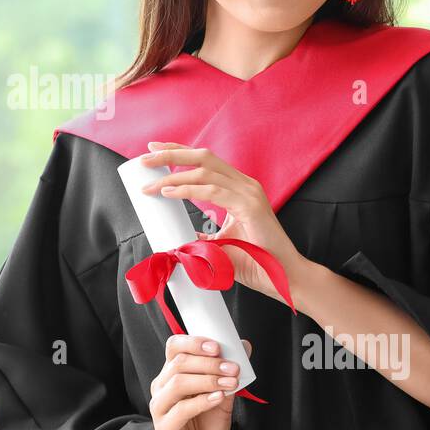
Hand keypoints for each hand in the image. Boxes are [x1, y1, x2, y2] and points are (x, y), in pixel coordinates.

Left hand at [139, 141, 305, 303]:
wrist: (284, 278)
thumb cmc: (257, 262)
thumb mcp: (221, 245)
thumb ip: (204, 237)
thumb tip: (180, 239)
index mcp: (239, 189)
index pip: (206, 161)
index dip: (180, 152)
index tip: (155, 151)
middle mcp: (245, 185)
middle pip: (204, 157)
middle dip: (172, 154)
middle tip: (145, 158)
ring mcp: (249, 193)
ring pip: (205, 172)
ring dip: (173, 174)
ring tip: (151, 183)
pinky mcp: (250, 207)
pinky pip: (212, 192)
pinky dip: (188, 190)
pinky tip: (169, 192)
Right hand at [151, 334, 253, 429]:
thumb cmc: (204, 428)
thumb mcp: (222, 398)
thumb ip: (228, 374)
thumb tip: (244, 347)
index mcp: (172, 374)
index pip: (174, 347)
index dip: (194, 342)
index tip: (217, 347)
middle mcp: (162, 387)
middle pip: (178, 363)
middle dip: (208, 362)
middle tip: (232, 368)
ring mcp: (160, 407)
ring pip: (178, 383)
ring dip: (208, 379)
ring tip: (230, 383)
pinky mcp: (164, 427)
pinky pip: (181, 409)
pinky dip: (202, 400)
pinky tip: (219, 398)